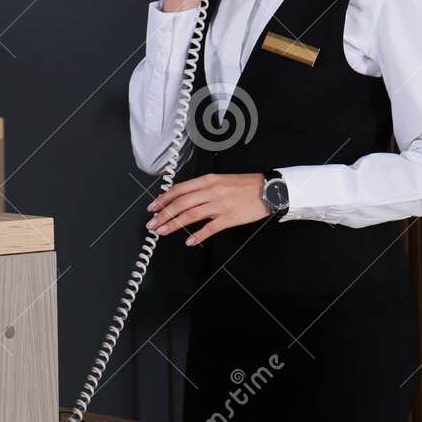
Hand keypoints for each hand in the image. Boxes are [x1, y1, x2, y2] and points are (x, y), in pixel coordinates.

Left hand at [146, 172, 269, 244]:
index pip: (179, 189)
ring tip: (162, 231)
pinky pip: (210, 228)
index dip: (163, 199)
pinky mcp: (230, 218)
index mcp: (207, 180)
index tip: (152, 207)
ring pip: (190, 215)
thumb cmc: (244, 185)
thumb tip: (182, 197)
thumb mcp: (220, 180)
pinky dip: (198, 235)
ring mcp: (220, 205)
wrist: (269, 189)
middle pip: (181, 203)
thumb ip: (201, 188)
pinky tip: (188, 241)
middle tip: (152, 223)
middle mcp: (211, 191)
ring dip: (173, 224)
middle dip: (163, 214)